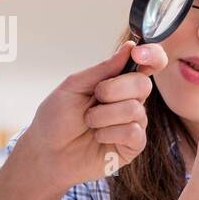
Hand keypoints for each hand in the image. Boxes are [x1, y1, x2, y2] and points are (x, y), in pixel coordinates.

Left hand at [0, 41, 166, 199]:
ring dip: (103, 115)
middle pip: (143, 84)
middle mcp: (129, 100)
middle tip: (94, 98)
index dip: (152, 55)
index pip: (148, 63)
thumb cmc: (56, 118)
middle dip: (113, 89)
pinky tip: (98, 137)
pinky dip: (109, 133)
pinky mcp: (132, 146)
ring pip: (135, 109)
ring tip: (88, 122)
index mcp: (118, 81)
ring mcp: (133, 123)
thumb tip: (129, 47)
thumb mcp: (74, 86)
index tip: (138, 53)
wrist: (46, 152)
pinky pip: (133, 133)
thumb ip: (103, 69)